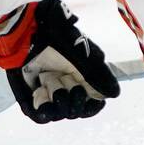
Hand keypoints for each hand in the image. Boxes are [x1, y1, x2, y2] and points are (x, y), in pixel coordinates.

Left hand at [6, 0, 120, 122]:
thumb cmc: (58, 35)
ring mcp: (48, 93)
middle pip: (77, 111)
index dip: (93, 106)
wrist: (29, 29)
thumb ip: (100, 74)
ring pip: (60, 113)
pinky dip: (43, 108)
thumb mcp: (84, 53)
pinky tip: (42, 92)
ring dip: (59, 100)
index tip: (94, 99)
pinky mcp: (30, 97)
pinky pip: (40, 115)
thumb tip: (114, 94)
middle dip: (76, 100)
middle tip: (69, 82)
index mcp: (82, 79)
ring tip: (52, 82)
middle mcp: (67, 88)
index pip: (93, 104)